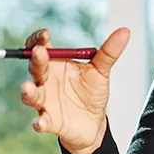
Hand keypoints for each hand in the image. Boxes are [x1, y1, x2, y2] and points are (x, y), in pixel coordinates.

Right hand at [19, 27, 130, 153]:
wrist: (94, 122)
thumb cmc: (91, 93)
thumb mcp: (101, 71)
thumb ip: (109, 52)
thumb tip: (125, 31)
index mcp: (55, 64)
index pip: (40, 47)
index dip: (38, 40)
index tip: (45, 34)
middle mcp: (45, 81)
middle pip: (35, 68)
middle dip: (36, 60)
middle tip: (39, 52)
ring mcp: (45, 101)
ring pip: (31, 95)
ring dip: (28, 91)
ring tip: (28, 87)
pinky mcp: (49, 121)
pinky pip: (41, 122)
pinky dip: (40, 122)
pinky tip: (40, 123)